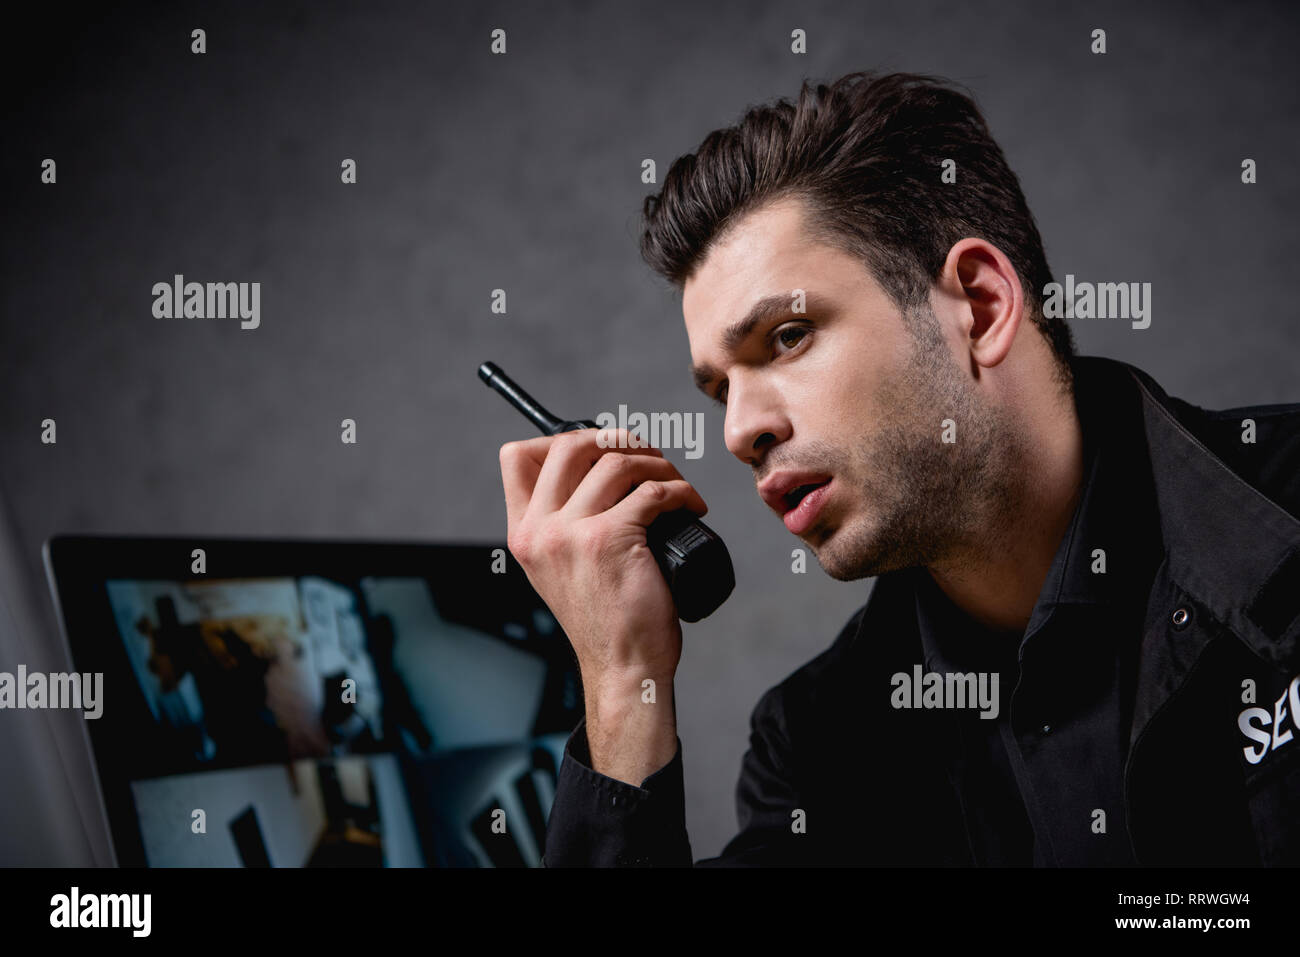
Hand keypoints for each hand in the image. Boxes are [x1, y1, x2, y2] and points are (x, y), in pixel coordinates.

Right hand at [497, 427, 707, 695]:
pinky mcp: (610, 539)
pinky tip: (691, 506)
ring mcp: (571, 533)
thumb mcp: (560, 569)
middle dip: (615, 440)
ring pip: (616, 461)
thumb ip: (561, 526)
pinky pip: (653, 491)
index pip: (516, 457)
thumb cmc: (606, 619)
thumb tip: (596, 469)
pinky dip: (681, 490)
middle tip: (646, 459)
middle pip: (569, 444)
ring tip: (675, 485)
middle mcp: (539, 530)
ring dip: (657, 464)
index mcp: (523, 533)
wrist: (623, 667)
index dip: (558, 439)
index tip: (598, 449)